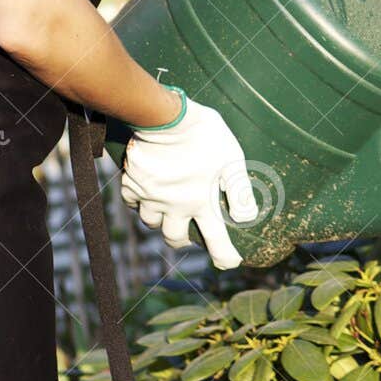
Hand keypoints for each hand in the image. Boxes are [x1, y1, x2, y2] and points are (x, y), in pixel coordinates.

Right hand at [118, 88, 258, 268]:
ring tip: (168, 210)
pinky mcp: (133, 182)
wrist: (165, 117)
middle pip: (174, 237)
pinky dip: (139, 202)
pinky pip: (132, 202)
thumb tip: (248, 218)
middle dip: (183, 239)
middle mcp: (175, 205)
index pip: (215, 238)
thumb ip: (239, 190)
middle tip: (189, 233)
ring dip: (160, 220)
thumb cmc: (205, 136)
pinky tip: (147, 194)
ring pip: (151, 222)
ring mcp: (151, 195)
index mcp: (201, 202)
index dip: (224, 255)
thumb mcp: (232, 160)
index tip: (229, 263)